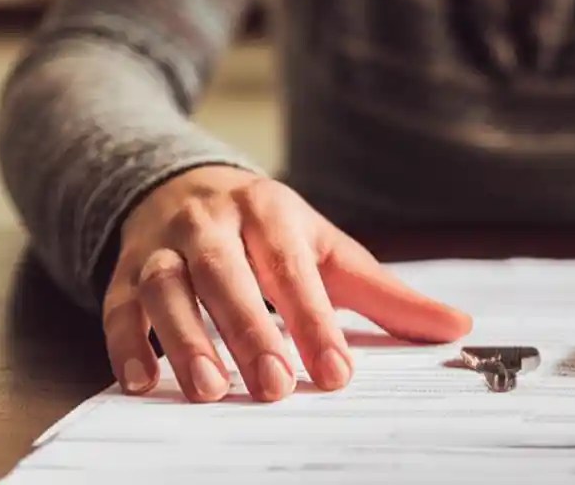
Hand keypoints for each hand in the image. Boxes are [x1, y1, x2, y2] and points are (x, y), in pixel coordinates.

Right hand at [103, 166, 472, 402]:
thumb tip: (456, 327)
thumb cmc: (269, 230)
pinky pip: (118, 304)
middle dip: (250, 330)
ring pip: (166, 286)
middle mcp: (212, 222)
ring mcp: (163, 245)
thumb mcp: (327, 249)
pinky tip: (140, 381)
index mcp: (271, 211)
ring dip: (184, 338)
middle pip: (226, 272)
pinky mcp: (124, 270)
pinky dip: (124, 342)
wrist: (184, 185)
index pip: (293, 267)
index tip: (336, 372)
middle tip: (275, 387)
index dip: (314, 319)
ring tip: (210, 390)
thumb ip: (385, 294)